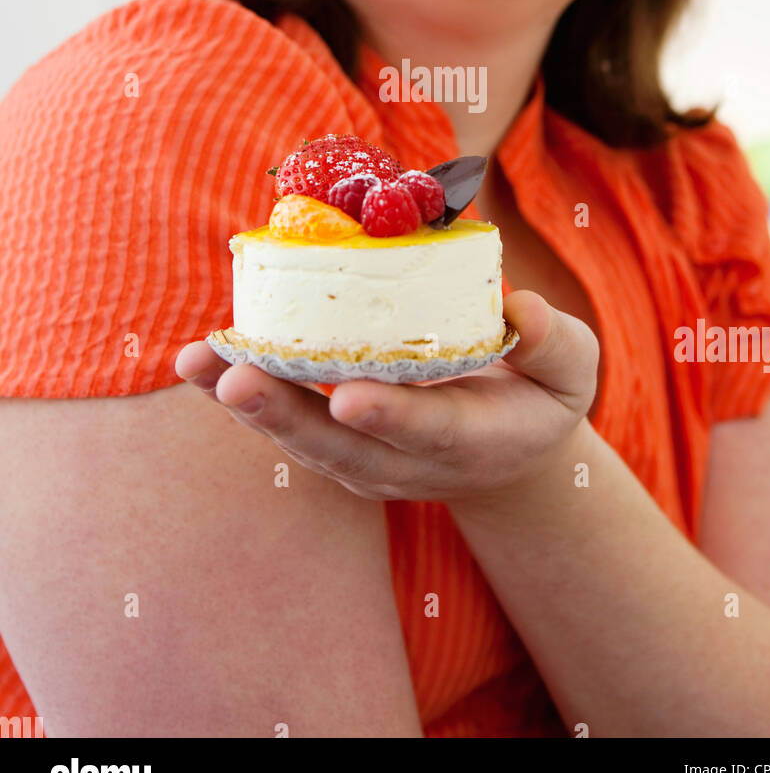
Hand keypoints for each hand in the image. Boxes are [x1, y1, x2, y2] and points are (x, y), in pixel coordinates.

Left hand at [174, 290, 598, 505]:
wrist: (505, 451)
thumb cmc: (540, 395)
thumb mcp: (571, 371)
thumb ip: (553, 345)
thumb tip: (520, 310)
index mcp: (471, 441)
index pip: (427, 431)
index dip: (390, 415)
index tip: (351, 399)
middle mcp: (405, 462)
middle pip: (338, 446)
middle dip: (285, 414)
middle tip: (236, 382)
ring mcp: (363, 459)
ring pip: (297, 436)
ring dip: (245, 401)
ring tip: (195, 362)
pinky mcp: (333, 442)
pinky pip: (283, 418)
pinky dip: (237, 389)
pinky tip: (197, 358)